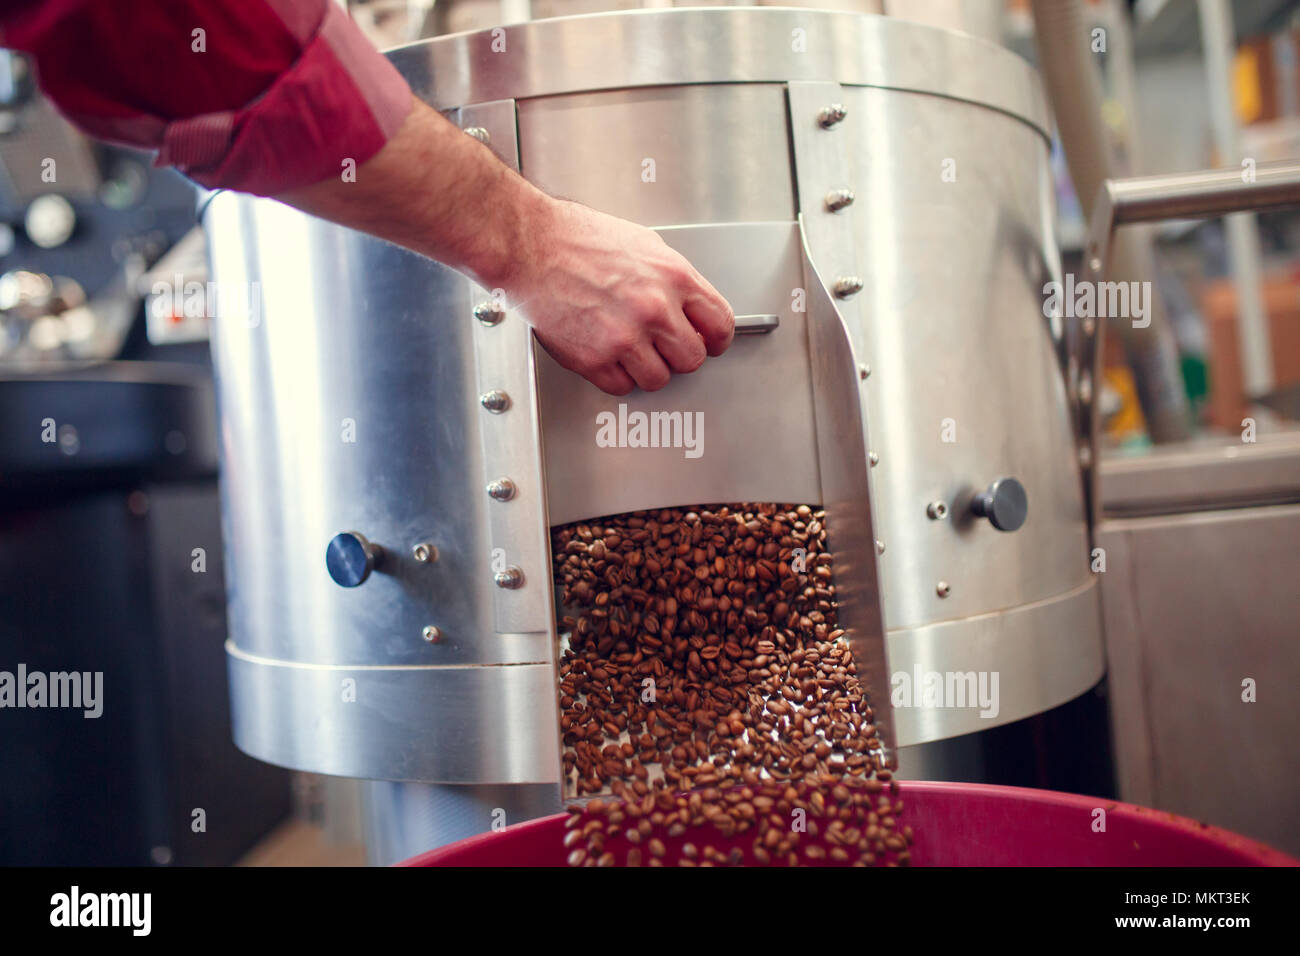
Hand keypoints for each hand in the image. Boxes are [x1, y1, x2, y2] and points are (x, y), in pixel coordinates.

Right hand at [503, 199, 734, 394]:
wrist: (532, 245)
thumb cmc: (578, 238)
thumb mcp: (643, 245)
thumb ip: (672, 279)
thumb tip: (689, 306)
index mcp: (674, 277)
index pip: (720, 325)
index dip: (715, 339)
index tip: (708, 343)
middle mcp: (654, 309)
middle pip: (693, 359)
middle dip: (680, 355)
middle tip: (664, 347)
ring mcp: (624, 337)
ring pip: (658, 379)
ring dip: (646, 368)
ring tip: (629, 348)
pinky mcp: (594, 358)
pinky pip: (621, 386)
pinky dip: (615, 376)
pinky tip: (606, 353)